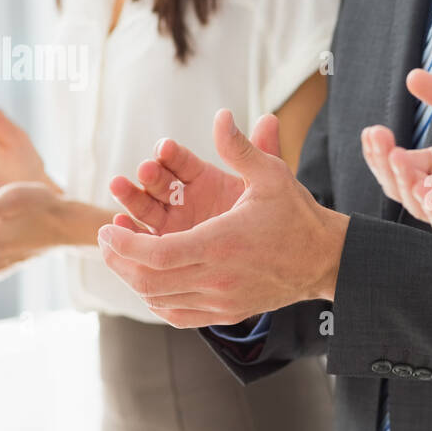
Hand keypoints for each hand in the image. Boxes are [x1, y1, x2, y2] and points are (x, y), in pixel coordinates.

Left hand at [98, 109, 348, 327]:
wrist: (325, 259)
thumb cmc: (297, 215)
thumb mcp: (272, 175)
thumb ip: (240, 148)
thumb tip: (221, 115)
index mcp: (222, 243)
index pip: (157, 255)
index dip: (124, 246)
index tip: (107, 229)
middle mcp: (218, 278)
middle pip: (149, 281)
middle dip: (118, 261)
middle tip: (106, 240)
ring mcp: (222, 300)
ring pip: (160, 300)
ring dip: (133, 279)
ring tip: (121, 257)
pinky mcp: (228, 313)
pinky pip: (179, 315)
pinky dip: (157, 301)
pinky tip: (149, 283)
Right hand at [362, 70, 431, 254]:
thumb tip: (411, 76)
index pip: (399, 163)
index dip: (381, 151)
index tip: (374, 130)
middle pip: (401, 188)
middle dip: (386, 168)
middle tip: (382, 145)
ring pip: (424, 210)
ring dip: (409, 188)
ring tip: (402, 163)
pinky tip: (431, 192)